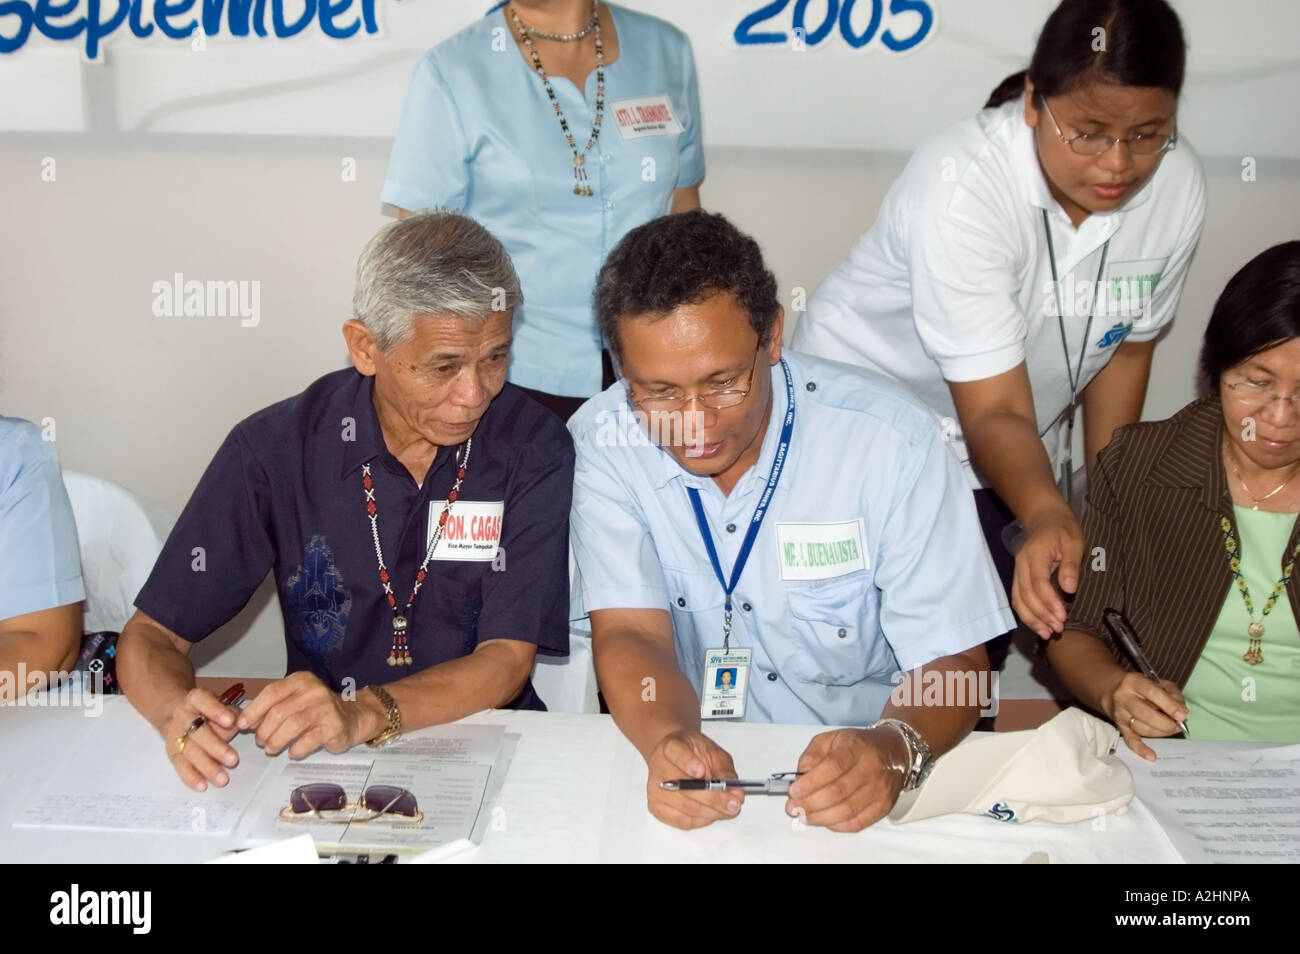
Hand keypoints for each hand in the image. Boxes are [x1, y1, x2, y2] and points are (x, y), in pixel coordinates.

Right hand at [164, 687, 240, 791]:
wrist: (175, 711)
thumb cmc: (206, 710)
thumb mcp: (220, 704)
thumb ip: (232, 713)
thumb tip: (244, 724)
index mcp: (196, 699)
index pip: (204, 701)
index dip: (217, 711)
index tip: (231, 721)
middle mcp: (183, 716)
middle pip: (198, 732)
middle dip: (216, 747)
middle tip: (233, 759)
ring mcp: (175, 734)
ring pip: (190, 751)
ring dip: (207, 766)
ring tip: (222, 778)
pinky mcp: (172, 752)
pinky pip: (180, 766)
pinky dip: (191, 777)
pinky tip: (202, 785)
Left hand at [236, 671, 384, 758]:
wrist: (354, 716)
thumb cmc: (319, 710)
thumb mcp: (297, 699)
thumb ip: (274, 706)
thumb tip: (245, 721)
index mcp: (301, 680)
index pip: (271, 693)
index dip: (254, 711)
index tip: (242, 725)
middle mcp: (314, 691)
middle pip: (279, 712)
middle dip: (264, 730)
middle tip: (260, 741)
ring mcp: (326, 708)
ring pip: (291, 727)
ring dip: (276, 741)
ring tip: (271, 748)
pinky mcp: (334, 727)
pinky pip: (307, 741)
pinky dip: (295, 750)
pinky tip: (293, 752)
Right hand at [645, 729, 743, 829]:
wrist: (675, 759)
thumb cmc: (695, 755)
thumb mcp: (713, 752)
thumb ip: (724, 770)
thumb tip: (736, 792)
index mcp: (671, 746)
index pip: (676, 752)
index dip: (688, 762)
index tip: (702, 771)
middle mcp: (658, 766)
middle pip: (684, 787)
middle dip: (713, 798)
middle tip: (734, 802)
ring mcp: (654, 788)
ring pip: (686, 807)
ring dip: (712, 812)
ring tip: (728, 809)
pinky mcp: (656, 807)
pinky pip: (683, 821)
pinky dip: (702, 820)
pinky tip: (712, 813)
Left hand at [786, 727, 907, 831]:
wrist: (893, 752)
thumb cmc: (858, 746)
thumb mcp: (830, 739)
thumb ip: (812, 755)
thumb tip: (800, 778)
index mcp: (855, 747)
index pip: (833, 767)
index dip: (811, 782)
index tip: (794, 791)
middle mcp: (871, 768)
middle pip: (838, 793)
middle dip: (811, 803)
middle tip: (793, 807)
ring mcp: (879, 790)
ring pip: (847, 811)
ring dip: (820, 817)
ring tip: (803, 816)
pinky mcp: (883, 807)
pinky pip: (857, 823)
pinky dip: (836, 825)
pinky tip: (823, 820)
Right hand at [1014, 506, 1084, 637]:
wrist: (1045, 517)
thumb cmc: (1063, 529)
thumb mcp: (1074, 542)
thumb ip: (1071, 565)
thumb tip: (1069, 589)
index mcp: (1035, 554)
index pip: (1038, 583)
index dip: (1049, 602)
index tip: (1063, 617)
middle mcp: (1021, 564)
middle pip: (1026, 595)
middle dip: (1041, 615)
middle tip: (1058, 629)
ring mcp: (1017, 571)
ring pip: (1018, 599)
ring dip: (1031, 619)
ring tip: (1047, 634)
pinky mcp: (1018, 577)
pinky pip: (1017, 598)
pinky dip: (1026, 614)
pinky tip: (1038, 624)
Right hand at [1104, 674, 1187, 761]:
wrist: (1112, 690)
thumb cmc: (1141, 687)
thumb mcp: (1158, 683)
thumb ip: (1173, 695)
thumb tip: (1182, 712)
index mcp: (1134, 682)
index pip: (1152, 693)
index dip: (1169, 705)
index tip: (1182, 715)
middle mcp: (1124, 698)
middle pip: (1146, 714)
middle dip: (1166, 723)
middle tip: (1177, 726)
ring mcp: (1120, 714)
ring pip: (1141, 728)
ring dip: (1160, 732)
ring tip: (1170, 730)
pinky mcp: (1119, 727)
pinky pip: (1130, 740)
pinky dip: (1141, 749)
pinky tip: (1151, 756)